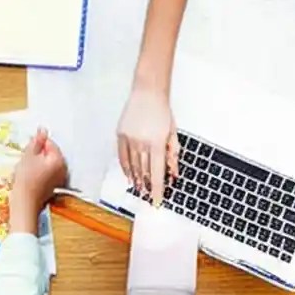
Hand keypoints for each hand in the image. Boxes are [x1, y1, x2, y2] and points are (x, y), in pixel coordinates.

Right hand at [11, 128, 68, 215]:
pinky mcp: (56, 185)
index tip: (29, 153)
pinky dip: (42, 171)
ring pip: (50, 162)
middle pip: (51, 153)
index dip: (38, 145)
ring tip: (29, 170)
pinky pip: (50, 172)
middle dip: (40, 154)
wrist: (25, 203)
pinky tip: (32, 177)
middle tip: (28, 162)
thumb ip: (37, 142)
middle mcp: (64, 168)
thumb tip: (43, 129)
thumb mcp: (28, 156)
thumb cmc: (25, 180)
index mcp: (59, 159)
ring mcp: (61, 177)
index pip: (50, 143)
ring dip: (40, 162)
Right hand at [117, 85, 178, 206]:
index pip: (156, 174)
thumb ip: (173, 155)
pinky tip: (129, 175)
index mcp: (156, 143)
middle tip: (148, 195)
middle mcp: (142, 143)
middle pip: (143, 171)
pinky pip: (122, 156)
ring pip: (132, 166)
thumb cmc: (162, 111)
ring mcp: (129, 139)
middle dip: (146, 186)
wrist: (148, 93)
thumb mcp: (173, 134)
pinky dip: (125, 168)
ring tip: (139, 188)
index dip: (157, 190)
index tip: (157, 201)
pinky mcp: (120, 134)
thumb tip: (173, 174)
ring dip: (136, 179)